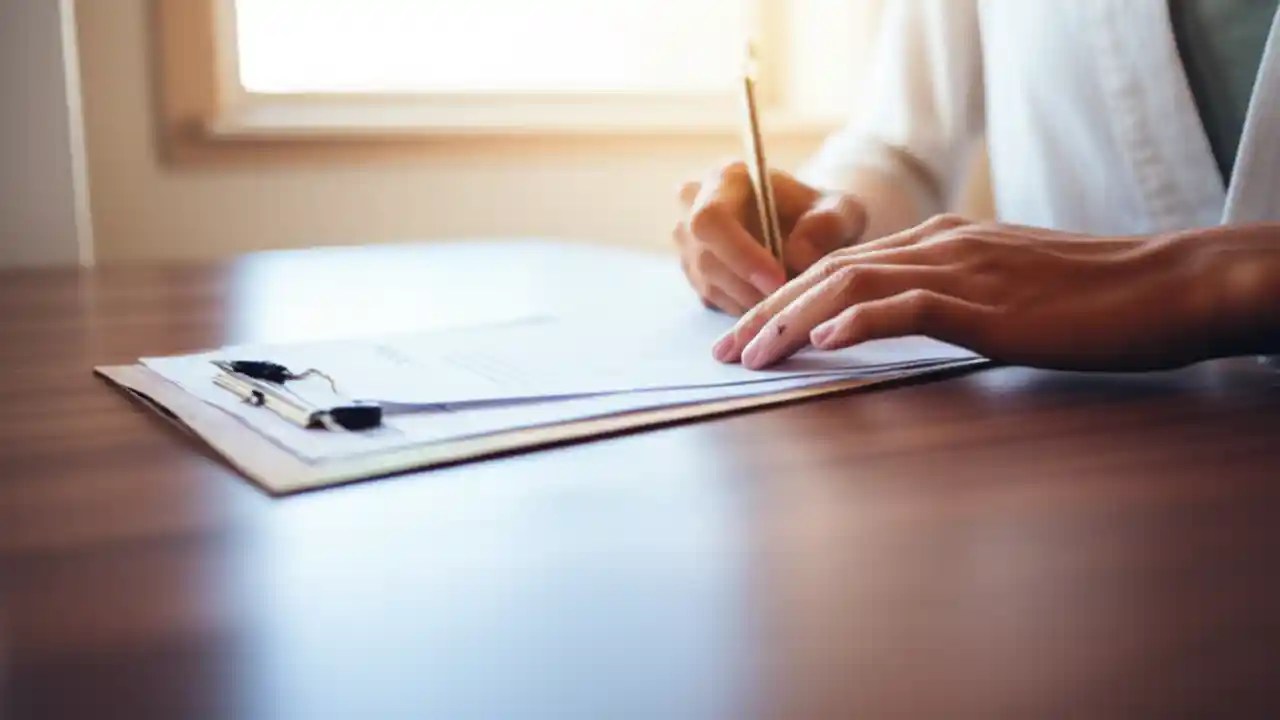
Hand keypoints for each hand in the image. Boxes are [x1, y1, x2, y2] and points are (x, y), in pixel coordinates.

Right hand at [674, 162, 868, 314]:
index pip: (711, 218)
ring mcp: (689, 244)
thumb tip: (798, 253)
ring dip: (751, 300)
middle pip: (705, 258)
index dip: (741, 254)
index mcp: (724, 178)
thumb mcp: (842, 212)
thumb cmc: (822, 216)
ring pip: (709, 286)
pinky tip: (773, 299)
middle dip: (749, 286)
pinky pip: (713, 302)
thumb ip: (829, 224)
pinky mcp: (695, 275)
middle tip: (789, 299)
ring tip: (789, 297)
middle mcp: (693, 207)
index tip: (780, 279)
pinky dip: (745, 309)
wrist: (808, 230)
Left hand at [712, 215, 1279, 370]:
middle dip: (768, 314)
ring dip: (794, 321)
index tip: (747, 337)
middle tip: (726, 354)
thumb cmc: (1086, 297)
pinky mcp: (987, 301)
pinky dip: (861, 321)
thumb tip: (897, 327)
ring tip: (753, 355)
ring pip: (852, 284)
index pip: (839, 267)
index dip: (784, 301)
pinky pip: (910, 305)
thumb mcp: (1000, 290)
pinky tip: (826, 340)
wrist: (1162, 285)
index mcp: (937, 242)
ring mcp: (960, 268)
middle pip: (828, 272)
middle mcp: (937, 245)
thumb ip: (947, 299)